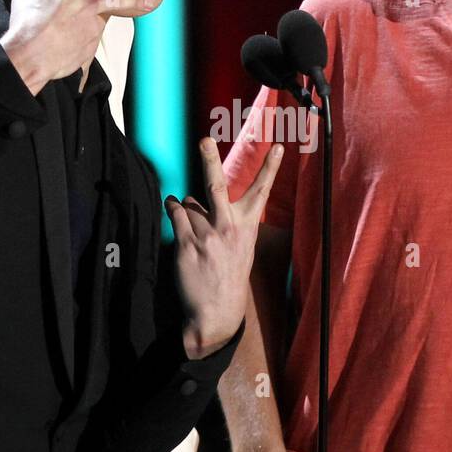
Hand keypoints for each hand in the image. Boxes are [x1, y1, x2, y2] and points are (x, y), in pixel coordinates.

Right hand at [0, 0, 156, 93]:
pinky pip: (85, 43)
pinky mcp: (92, 46)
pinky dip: (74, 46)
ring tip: (62, 39)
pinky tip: (60, 50)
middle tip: (148, 0)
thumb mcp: (26, 1)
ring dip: (77, 31)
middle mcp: (86, 3)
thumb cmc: (24, 27)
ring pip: (90, 25)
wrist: (28, 58)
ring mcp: (92, 25)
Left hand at [166, 138, 283, 358]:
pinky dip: (172, 208)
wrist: (217, 312)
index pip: (260, 191)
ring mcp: (206, 235)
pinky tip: (172, 208)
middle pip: (216, 186)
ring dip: (188, 209)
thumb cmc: (230, 275)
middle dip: (210, 160)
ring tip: (195, 229)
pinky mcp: (186, 244)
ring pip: (190, 203)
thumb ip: (227, 221)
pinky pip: (175, 214)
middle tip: (205, 140)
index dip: (270, 168)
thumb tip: (195, 199)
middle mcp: (228, 227)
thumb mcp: (242, 247)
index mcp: (247, 226)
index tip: (278, 148)